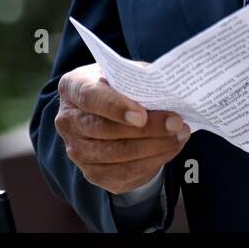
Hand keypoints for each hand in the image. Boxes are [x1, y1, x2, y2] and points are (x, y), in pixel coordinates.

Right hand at [55, 62, 189, 194]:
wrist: (107, 112)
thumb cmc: (118, 86)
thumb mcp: (125, 73)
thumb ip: (139, 79)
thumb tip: (166, 90)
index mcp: (72, 88)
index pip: (90, 98)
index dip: (115, 107)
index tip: (141, 115)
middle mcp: (68, 122)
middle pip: (106, 130)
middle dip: (147, 129)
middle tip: (176, 123)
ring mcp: (77, 151)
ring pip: (117, 155)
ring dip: (154, 147)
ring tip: (180, 135)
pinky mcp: (93, 173)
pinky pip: (124, 174)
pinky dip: (152, 162)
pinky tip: (170, 148)